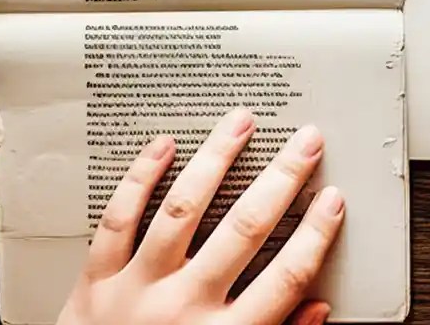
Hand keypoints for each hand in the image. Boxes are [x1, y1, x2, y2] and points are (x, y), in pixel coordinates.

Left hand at [59, 110, 344, 324]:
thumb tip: (317, 308)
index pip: (286, 278)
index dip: (316, 234)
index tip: (333, 200)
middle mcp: (183, 309)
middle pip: (245, 230)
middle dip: (283, 177)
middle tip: (305, 142)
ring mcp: (137, 290)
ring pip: (182, 209)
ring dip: (217, 158)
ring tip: (240, 123)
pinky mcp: (96, 281)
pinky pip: (117, 219)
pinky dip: (139, 177)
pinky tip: (164, 146)